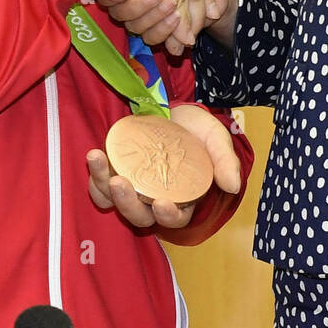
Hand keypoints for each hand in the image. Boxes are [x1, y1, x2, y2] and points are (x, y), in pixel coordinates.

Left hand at [85, 102, 242, 229]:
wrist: (175, 110)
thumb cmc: (197, 129)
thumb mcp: (216, 140)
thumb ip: (225, 161)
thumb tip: (233, 186)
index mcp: (182, 199)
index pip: (174, 218)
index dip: (168, 216)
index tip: (162, 203)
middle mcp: (153, 199)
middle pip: (138, 216)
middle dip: (127, 204)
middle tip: (120, 183)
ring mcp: (131, 187)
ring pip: (114, 202)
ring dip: (103, 187)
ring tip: (98, 161)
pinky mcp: (114, 172)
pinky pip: (99, 186)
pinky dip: (94, 176)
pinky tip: (95, 156)